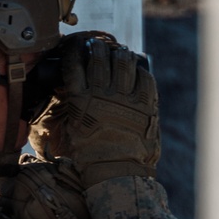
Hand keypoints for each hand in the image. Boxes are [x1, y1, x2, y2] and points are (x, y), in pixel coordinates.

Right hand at [28, 34, 158, 186]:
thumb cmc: (90, 157)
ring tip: (118, 52)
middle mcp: (102, 93)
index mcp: (80, 100)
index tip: (74, 45)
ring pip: (123, 61)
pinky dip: (140, 71)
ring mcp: (125, 97)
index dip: (73, 49)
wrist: (116, 173)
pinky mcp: (145, 104)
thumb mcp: (73, 129)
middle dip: (97, 46)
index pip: (73, 64)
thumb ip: (74, 108)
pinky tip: (136, 70)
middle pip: (99, 57)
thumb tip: (74, 91)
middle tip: (97, 45)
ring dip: (119, 53)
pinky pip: (144, 77)